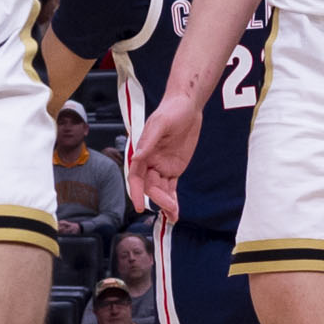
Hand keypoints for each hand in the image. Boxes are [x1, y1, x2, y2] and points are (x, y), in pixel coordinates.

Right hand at [127, 93, 204, 219]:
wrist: (187, 106)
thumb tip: (136, 157)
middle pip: (150, 186)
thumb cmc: (171, 110)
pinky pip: (171, 187)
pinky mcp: (174, 169)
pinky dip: (172, 200)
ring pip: (161, 190)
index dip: (136, 191)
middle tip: (170, 208)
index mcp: (143, 152)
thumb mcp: (160, 123)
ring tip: (173, 216)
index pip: (136, 176)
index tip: (139, 205)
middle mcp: (150, 162)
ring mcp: (162, 167)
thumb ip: (148, 141)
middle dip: (158, 199)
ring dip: (166, 204)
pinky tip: (174, 212)